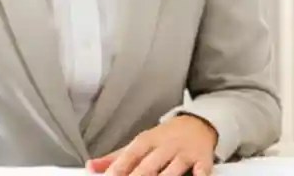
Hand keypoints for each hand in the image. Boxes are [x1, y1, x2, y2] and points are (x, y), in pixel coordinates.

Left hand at [87, 115, 217, 175]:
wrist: (196, 123)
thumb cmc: (164, 138)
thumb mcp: (139, 143)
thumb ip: (116, 158)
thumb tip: (91, 167)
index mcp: (146, 142)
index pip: (129, 157)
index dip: (118, 170)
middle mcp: (164, 146)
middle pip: (148, 167)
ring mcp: (183, 153)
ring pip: (171, 171)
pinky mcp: (202, 160)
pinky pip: (201, 172)